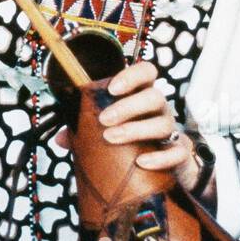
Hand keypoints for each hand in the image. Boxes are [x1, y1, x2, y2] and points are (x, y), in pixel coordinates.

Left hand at [96, 61, 210, 195]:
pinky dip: (160, 157)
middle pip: (154, 96)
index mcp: (143, 95)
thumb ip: (85, 132)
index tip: (111, 89)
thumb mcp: (109, 131)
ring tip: (111, 138)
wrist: (164, 168)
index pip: (147, 72)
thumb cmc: (131, 141)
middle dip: (128, 106)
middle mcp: (160, 110)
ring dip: (136, 129)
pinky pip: (177, 152)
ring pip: (164, 123)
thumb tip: (59, 139)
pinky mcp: (180, 154)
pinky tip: (141, 162)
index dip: (132, 76)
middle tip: (104, 119)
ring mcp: (172, 130)